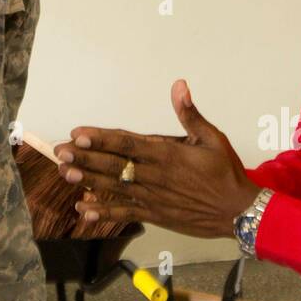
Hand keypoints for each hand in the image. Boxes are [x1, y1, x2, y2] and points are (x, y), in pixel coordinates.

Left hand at [54, 79, 262, 238]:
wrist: (239, 212)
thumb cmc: (225, 172)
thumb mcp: (212, 138)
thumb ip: (190, 114)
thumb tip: (179, 86)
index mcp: (167, 154)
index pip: (127, 143)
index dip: (101, 138)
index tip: (79, 133)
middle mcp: (155, 176)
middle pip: (114, 164)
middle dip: (86, 157)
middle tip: (60, 151)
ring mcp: (153, 197)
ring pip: (114, 187)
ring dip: (88, 180)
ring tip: (65, 173)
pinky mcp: (155, 214)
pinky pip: (125, 212)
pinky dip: (103, 211)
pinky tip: (83, 210)